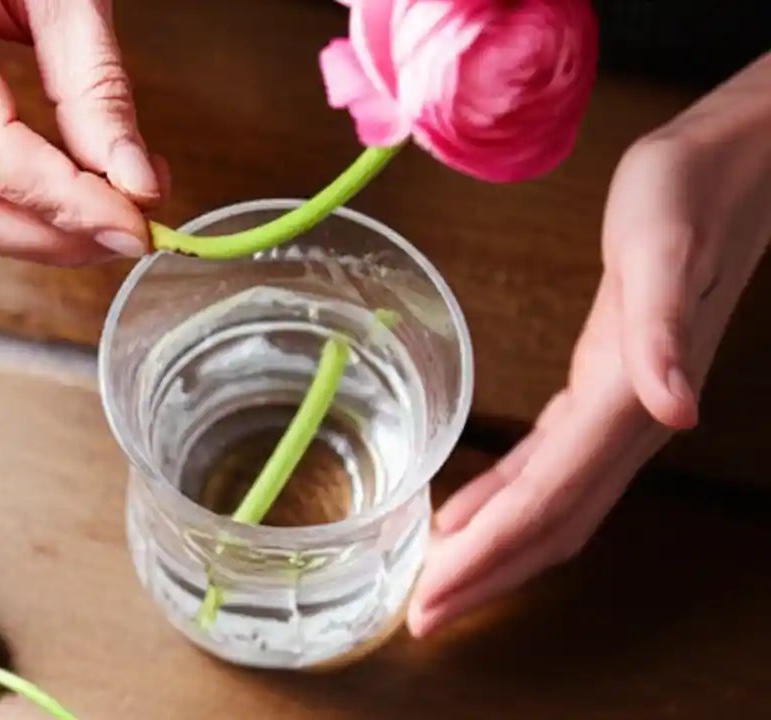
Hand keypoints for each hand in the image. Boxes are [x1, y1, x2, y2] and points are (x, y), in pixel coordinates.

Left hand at [407, 52, 770, 637]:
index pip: (549, 499)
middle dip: (486, 575)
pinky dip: (510, 496)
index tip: (436, 598)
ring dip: (497, 548)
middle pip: (549, 521)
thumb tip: (677, 412)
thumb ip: (664, 333)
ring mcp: (618, 406)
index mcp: (625, 398)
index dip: (492, 555)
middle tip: (423, 618)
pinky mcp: (604, 382)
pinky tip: (473, 510)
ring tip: (441, 579)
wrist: (729, 169)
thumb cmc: (687, 196)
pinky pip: (551, 462)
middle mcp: (625, 417)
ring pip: (552, 502)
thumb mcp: (666, 250)